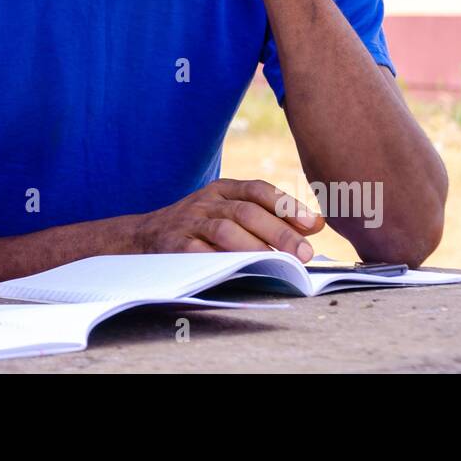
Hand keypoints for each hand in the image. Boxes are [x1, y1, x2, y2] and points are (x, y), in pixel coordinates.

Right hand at [135, 178, 325, 260]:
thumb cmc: (199, 227)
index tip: (312, 225)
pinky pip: (201, 253)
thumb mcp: (230, 212)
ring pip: (225, 230)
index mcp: (223, 189)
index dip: (286, 205)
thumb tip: (317, 224)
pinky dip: (222, 261)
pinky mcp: (174, 245)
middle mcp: (206, 201)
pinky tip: (242, 270)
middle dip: (279, 232)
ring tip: (278, 263)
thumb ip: (271, 216)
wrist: (144, 237)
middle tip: (304, 253)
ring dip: (255, 247)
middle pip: (246, 211)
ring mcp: (189, 222)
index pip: (258, 190)